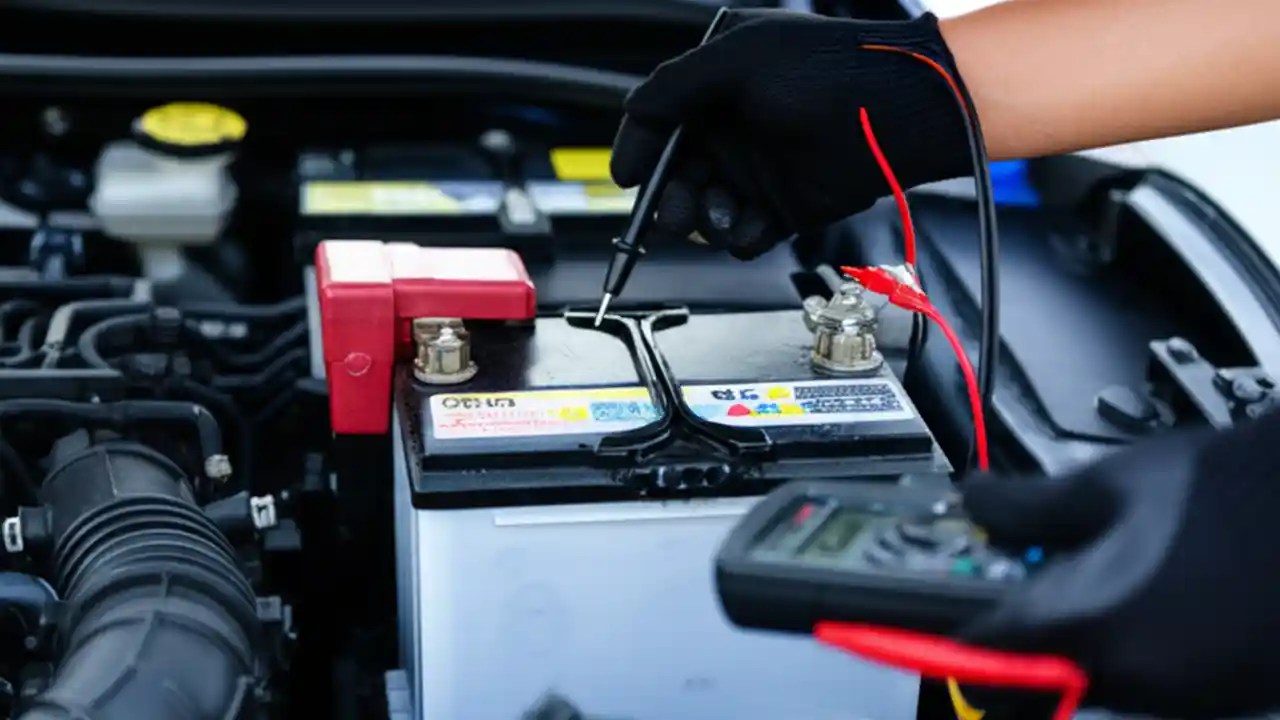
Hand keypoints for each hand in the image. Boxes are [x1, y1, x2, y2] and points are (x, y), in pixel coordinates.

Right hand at [610, 10, 972, 259]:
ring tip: (725, 212)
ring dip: (705, 219)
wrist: (897, 111)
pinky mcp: (785, 210)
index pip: (660, 126)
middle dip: (670, 198)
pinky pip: (745, 236)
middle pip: (677, 178)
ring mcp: (758, 173)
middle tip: (674, 211)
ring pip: (705, 213)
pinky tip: (755, 223)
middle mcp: (733, 132)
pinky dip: (743, 236)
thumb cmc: (828, 70)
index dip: (641, 151)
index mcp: (716, 89)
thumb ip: (673, 87)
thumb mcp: (736, 59)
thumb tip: (633, 115)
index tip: (629, 174)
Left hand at [961, 412, 1279, 718]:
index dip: (956, 641)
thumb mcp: (1108, 485)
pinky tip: (1148, 599)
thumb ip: (1025, 507)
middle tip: (1012, 601)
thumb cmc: (1223, 491)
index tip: (943, 619)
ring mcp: (1180, 696)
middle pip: (1035, 689)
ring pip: (1091, 686)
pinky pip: (1148, 685)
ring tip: (1092, 581)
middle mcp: (1130, 677)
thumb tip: (975, 502)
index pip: (986, 664)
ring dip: (1074, 648)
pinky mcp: (1221, 696)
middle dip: (1014, 654)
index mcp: (1088, 626)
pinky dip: (1129, 653)